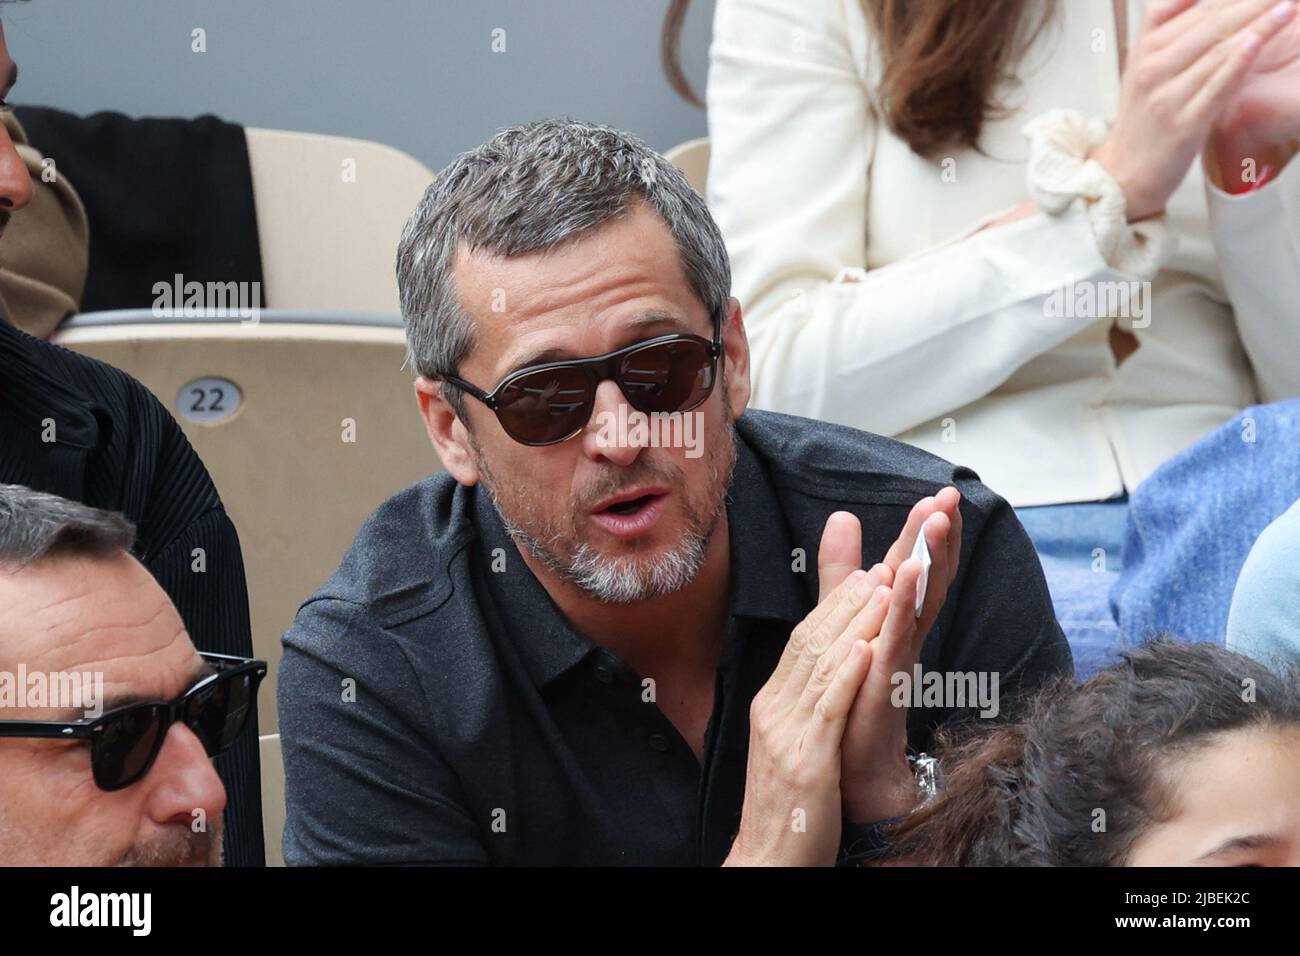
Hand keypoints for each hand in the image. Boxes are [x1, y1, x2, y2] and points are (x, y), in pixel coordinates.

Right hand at [726, 569, 879, 865]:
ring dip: (855, 624)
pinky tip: (869, 649)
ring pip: (822, 665)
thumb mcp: (791, 747)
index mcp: (771, 705)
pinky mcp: (807, 760)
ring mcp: (787, 734)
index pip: (801, 642)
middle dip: (847, 603)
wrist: (768, 860)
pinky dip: (848, 675)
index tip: (863, 578)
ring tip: (884, 590)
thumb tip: (815, 677)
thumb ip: (804, 706)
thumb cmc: (787, 809)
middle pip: (811, 642)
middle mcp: (774, 710)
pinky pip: (829, 708)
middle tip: (880, 568)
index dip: (834, 608)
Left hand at [817, 488, 962, 823]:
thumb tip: (842, 516)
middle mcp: (902, 635)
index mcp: (893, 620)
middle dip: (939, 537)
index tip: (940, 493)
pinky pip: (894, 636)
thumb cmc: (851, 695)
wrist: (849, 768)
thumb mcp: (842, 617)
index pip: (915, 567)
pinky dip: (901, 605)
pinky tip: (905, 575)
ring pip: (918, 602)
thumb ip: (841, 573)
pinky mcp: (883, 679)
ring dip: (928, 560)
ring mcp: (896, 657)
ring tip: (937, 521)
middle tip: (951, 496)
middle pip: (927, 577)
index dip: (926, 532)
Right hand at [1091, 0, 1294, 219]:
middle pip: (1208, 26)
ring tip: (1286, 8)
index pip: (1190, 8)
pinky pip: (1216, 89)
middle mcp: (1152, 70)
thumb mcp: (1141, 69)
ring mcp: (1167, 98)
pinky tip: (1256, 43)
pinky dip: (1237, 64)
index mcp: (1143, 52)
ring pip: (1217, 53)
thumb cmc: (1141, 122)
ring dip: (1257, 26)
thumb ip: (1162, 31)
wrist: (1122, 174)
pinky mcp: (1183, 125)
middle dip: (1250, 3)